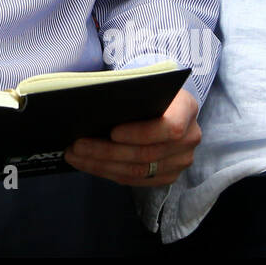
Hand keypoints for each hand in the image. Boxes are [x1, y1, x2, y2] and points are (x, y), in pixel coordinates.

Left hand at [63, 88, 200, 186]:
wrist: (163, 103)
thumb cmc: (148, 90)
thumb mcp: (144, 84)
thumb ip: (128, 94)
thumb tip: (93, 106)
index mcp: (187, 109)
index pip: (169, 127)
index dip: (140, 133)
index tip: (112, 132)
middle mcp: (190, 138)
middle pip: (147, 153)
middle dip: (107, 151)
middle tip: (77, 145)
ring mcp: (180, 161)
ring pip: (138, 171)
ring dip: (101, 164)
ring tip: (75, 155)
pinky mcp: (168, 176)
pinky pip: (136, 180)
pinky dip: (108, 172)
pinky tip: (87, 163)